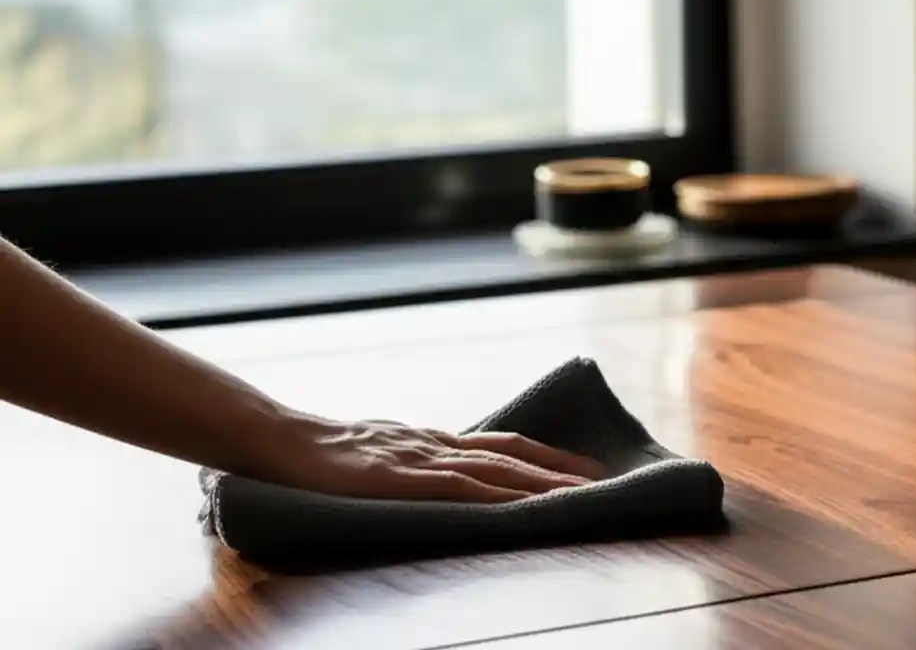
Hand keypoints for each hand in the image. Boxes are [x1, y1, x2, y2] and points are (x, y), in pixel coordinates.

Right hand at [270, 416, 606, 502]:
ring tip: (578, 493)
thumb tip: (447, 476)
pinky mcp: (404, 478)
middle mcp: (438, 444)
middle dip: (559, 467)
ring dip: (540, 482)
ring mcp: (423, 459)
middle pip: (512, 453)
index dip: (544, 455)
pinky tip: (520, 504)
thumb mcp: (384, 453)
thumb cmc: (329, 452)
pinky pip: (460, 486)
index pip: (503, 445)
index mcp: (434, 440)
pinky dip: (496, 494)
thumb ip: (416, 461)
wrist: (284, 441)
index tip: (580, 467)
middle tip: (602, 479)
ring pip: (496, 469)